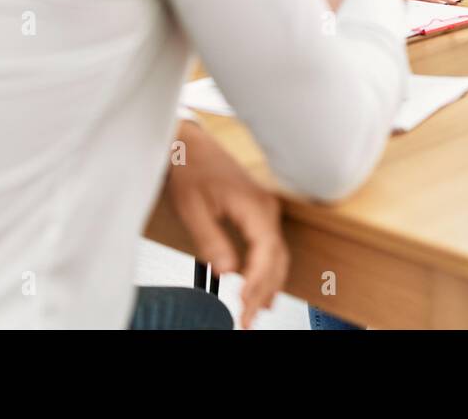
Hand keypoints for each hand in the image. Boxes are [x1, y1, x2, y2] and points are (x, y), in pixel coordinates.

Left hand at [164, 119, 288, 328]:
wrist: (191, 144)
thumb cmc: (190, 171)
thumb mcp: (193, 209)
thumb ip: (212, 241)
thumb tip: (228, 272)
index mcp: (254, 206)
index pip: (266, 252)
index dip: (257, 282)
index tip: (243, 305)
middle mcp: (267, 209)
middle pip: (276, 258)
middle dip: (263, 292)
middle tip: (246, 322)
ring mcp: (266, 210)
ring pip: (278, 255)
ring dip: (268, 285)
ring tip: (255, 314)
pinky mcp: (260, 212)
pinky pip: (272, 246)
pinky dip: (269, 271)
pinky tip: (263, 291)